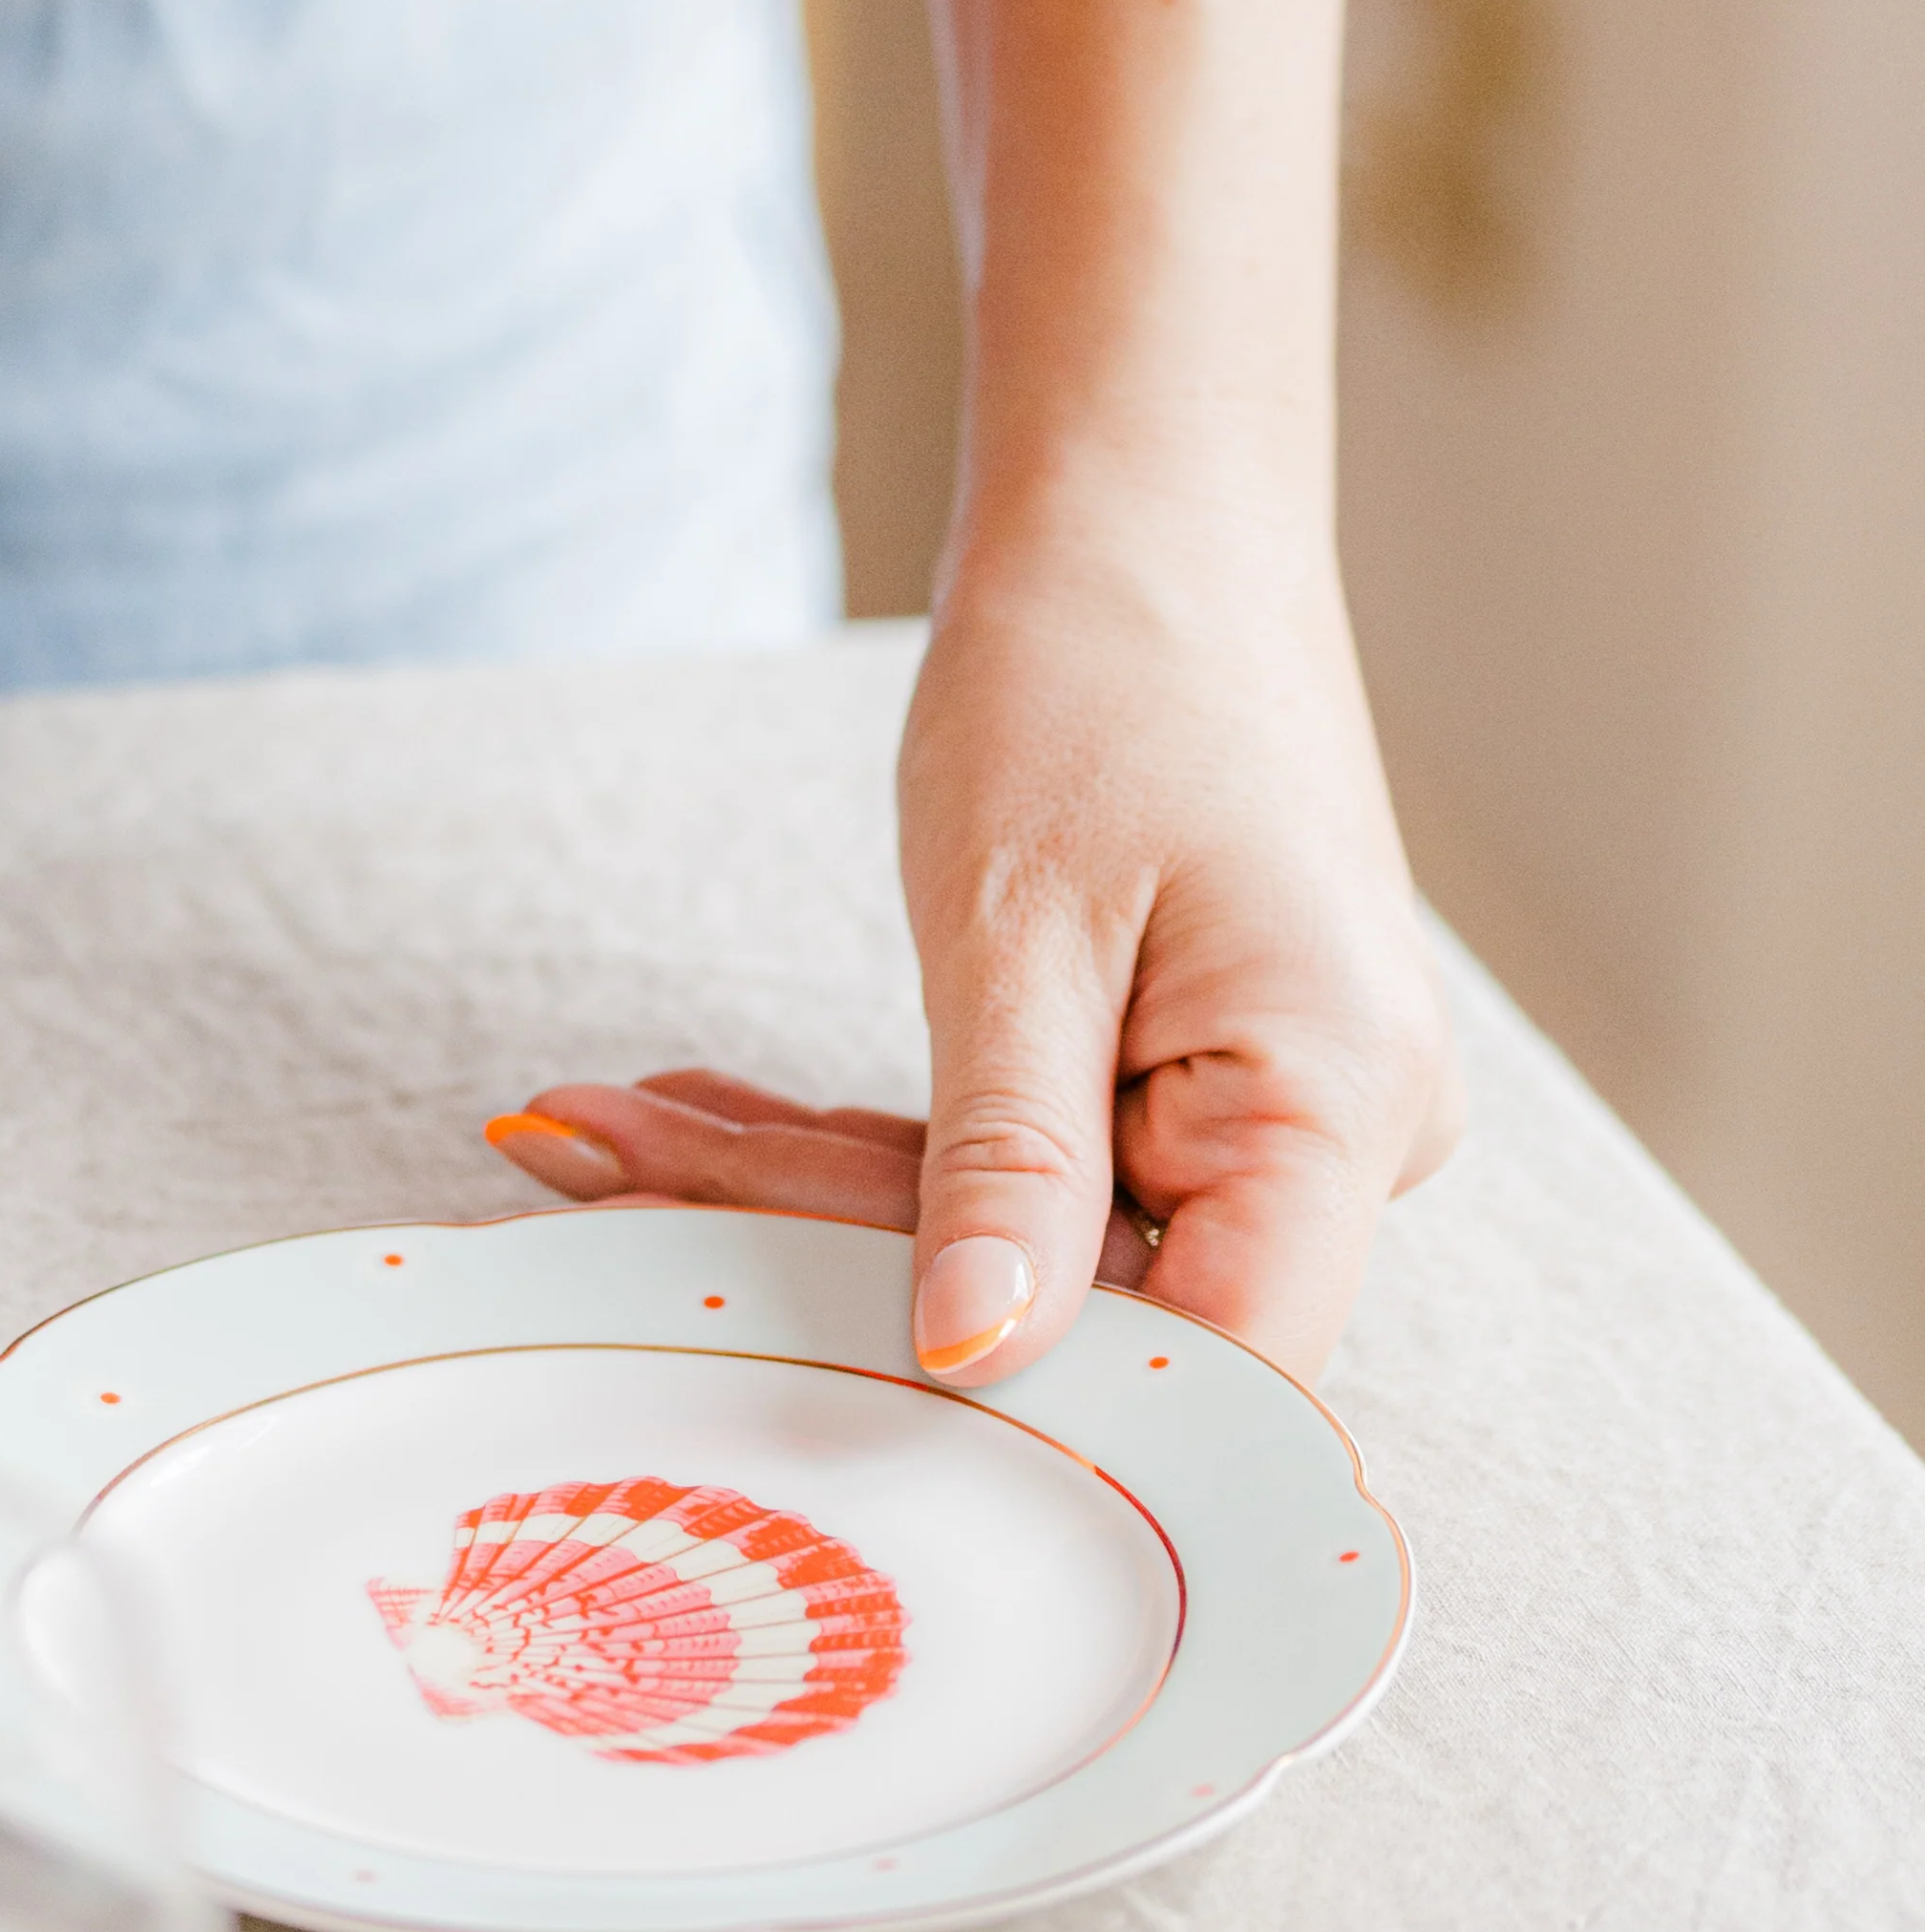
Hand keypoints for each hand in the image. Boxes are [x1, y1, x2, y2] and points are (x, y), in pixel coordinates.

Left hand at [489, 499, 1460, 1383]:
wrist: (1146, 513)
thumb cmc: (1101, 671)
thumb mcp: (1021, 926)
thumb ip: (1008, 1167)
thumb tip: (975, 1369)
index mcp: (1342, 1107)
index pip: (1215, 1374)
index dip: (1028, 1419)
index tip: (802, 1382)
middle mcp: (1343, 1137)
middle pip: (1084, 1306)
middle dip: (822, 1249)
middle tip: (587, 1168)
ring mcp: (1269, 1115)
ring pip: (1026, 1238)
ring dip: (808, 1188)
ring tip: (596, 1127)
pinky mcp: (1193, 1083)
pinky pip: (1029, 1166)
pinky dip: (868, 1144)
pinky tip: (698, 1117)